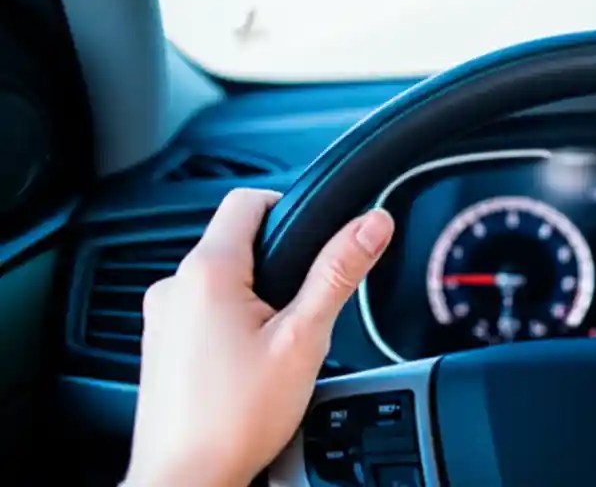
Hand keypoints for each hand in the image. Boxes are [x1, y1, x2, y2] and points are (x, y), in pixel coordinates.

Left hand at [122, 188, 394, 486]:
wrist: (187, 480)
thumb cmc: (235, 419)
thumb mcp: (305, 339)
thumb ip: (339, 273)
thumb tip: (372, 224)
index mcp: (207, 271)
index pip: (249, 200)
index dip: (290, 210)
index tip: (313, 242)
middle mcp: (173, 287)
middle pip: (238, 242)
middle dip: (278, 269)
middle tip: (300, 316)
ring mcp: (161, 318)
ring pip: (222, 281)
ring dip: (254, 301)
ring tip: (274, 349)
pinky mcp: (160, 346)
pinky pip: (202, 313)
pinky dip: (231, 327)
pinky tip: (247, 368)